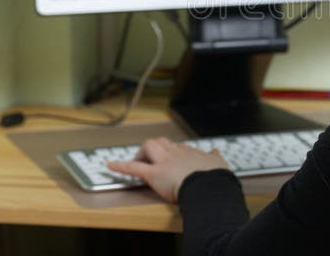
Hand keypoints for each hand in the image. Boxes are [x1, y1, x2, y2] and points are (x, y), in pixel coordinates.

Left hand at [107, 137, 229, 202]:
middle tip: (152, 158)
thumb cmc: (214, 178)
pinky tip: (110, 165)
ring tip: (138, 160)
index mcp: (191, 153)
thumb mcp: (218, 164)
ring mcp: (164, 162)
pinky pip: (134, 168)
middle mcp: (176, 153)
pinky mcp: (153, 174)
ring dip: (142, 153)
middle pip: (162, 143)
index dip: (173, 154)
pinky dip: (121, 166)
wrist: (208, 185)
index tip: (172, 160)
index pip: (179, 148)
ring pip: (150, 147)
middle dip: (155, 148)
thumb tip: (215, 152)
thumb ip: (215, 157)